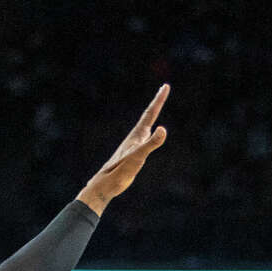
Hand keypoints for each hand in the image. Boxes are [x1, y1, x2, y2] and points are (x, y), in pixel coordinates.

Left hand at [77, 85, 168, 214]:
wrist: (106, 183)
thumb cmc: (120, 170)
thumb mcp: (138, 156)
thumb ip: (151, 143)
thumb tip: (163, 129)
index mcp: (137, 135)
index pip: (150, 114)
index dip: (158, 100)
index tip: (165, 86)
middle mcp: (135, 137)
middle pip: (148, 116)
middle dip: (157, 104)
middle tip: (163, 90)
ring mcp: (134, 145)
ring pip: (146, 126)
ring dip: (152, 116)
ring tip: (155, 108)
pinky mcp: (133, 155)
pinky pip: (144, 139)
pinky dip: (149, 132)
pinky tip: (148, 135)